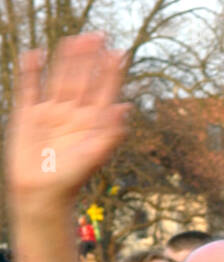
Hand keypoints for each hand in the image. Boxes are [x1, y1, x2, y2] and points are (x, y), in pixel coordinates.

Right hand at [5, 34, 130, 205]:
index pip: (104, 92)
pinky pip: (30, 88)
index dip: (112, 73)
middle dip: (90, 59)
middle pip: (83, 80)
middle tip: (99, 36)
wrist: (41, 193)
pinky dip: (32, 71)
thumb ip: (110, 132)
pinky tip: (35, 53)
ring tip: (75, 39)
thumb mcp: (95, 155)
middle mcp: (74, 115)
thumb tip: (126, 107)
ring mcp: (51, 113)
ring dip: (66, 60)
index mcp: (92, 123)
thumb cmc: (71, 179)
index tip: (120, 53)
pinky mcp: (28, 115)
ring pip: (59, 79)